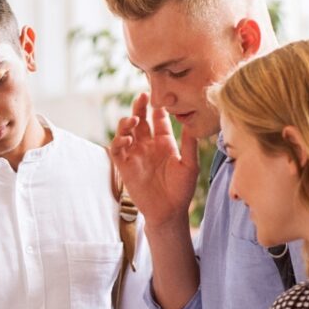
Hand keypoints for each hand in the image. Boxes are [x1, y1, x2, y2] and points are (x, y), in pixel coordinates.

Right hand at [111, 92, 202, 226]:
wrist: (168, 212)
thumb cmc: (181, 190)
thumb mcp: (189, 165)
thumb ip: (189, 144)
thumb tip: (192, 123)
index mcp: (164, 143)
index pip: (159, 120)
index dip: (158, 108)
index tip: (160, 96)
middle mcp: (148, 146)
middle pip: (140, 120)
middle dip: (139, 107)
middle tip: (142, 96)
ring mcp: (135, 155)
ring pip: (126, 131)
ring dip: (127, 122)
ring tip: (134, 120)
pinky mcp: (125, 166)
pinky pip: (117, 149)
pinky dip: (119, 141)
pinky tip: (129, 139)